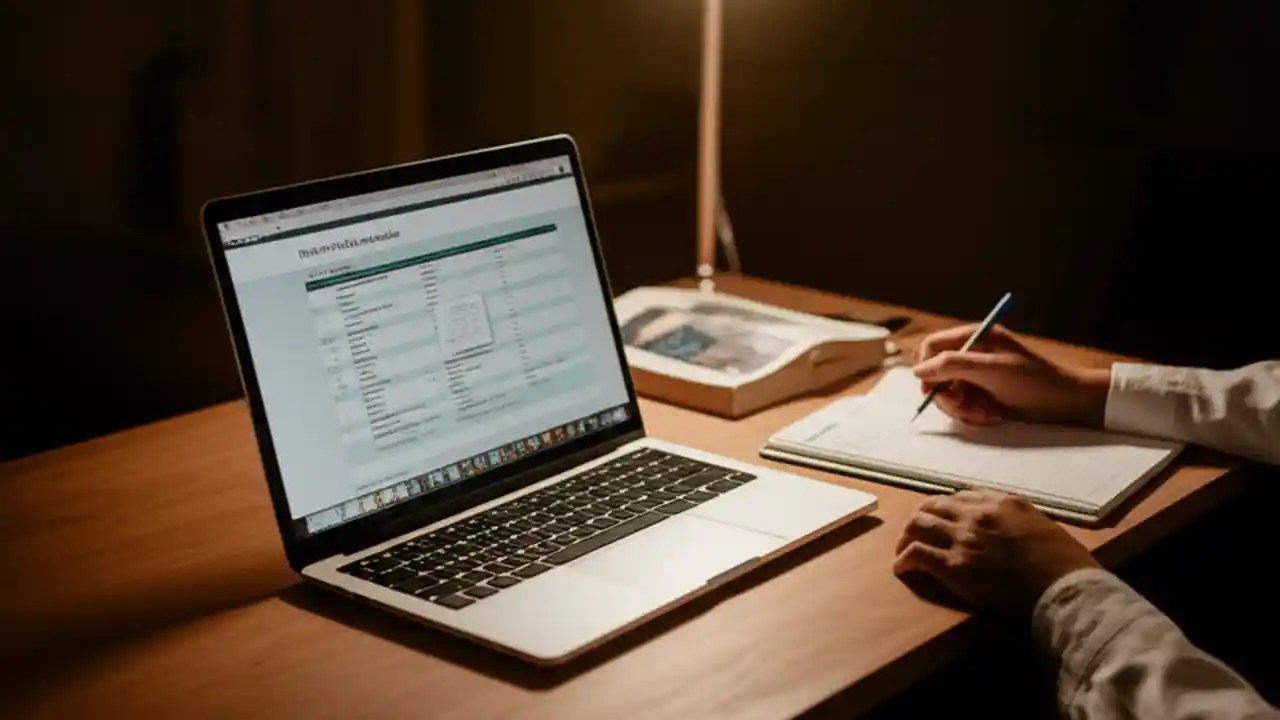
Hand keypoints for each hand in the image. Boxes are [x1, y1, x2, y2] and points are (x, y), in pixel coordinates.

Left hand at [893, 490, 1099, 615]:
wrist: (1063, 586)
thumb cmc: (1062, 561)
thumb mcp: (1041, 523)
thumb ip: (1017, 516)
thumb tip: (1004, 519)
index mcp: (1000, 502)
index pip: (959, 497)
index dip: (945, 507)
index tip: (941, 518)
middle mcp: (977, 515)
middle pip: (933, 506)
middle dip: (921, 518)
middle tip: (915, 531)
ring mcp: (963, 538)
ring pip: (918, 525)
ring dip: (906, 536)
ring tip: (903, 548)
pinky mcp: (954, 566)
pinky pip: (916, 554)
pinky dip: (903, 560)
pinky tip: (902, 568)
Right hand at [913, 323, 1110, 425]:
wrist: (1066, 401)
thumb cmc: (1033, 380)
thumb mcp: (990, 369)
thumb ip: (951, 366)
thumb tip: (918, 370)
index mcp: (974, 337)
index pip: (932, 346)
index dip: (927, 368)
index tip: (932, 390)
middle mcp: (973, 353)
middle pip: (937, 374)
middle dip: (948, 395)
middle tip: (965, 406)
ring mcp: (978, 375)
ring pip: (949, 393)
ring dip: (962, 408)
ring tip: (984, 414)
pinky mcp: (985, 393)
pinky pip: (964, 405)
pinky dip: (974, 414)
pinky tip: (992, 416)